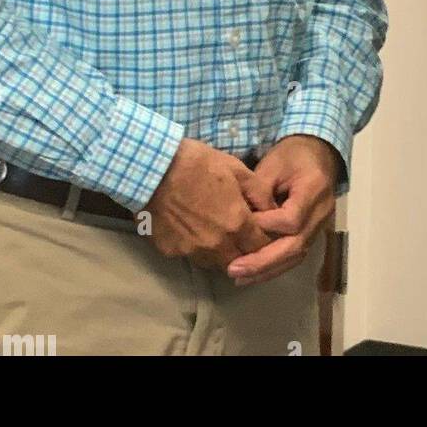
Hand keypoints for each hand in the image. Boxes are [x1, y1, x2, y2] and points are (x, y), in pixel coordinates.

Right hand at [143, 138, 273, 265]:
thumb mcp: (236, 169)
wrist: (154, 168)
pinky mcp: (172, 252)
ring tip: (219, 234)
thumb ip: (259, 193)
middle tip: (242, 234)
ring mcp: (193, 251)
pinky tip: (195, 230)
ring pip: (216, 263)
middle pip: (240, 260)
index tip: (262, 231)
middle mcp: (217, 244)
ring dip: (223, 253)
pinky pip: (193, 257)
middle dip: (245, 250)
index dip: (265, 239)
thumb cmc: (198, 163)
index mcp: (237, 223)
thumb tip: (273, 210)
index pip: (261, 246)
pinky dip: (199, 249)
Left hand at [225, 135, 339, 286]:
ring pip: (297, 256)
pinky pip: (296, 254)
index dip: (266, 226)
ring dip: (268, 269)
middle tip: (234, 268)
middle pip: (296, 246)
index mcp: (314, 189)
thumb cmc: (292, 156)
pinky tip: (254, 273)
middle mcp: (322, 212)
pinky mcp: (314, 233)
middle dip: (264, 261)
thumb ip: (259, 192)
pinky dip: (275, 266)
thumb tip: (242, 221)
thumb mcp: (272, 165)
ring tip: (240, 276)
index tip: (241, 226)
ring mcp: (321, 225)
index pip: (291, 219)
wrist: (317, 154)